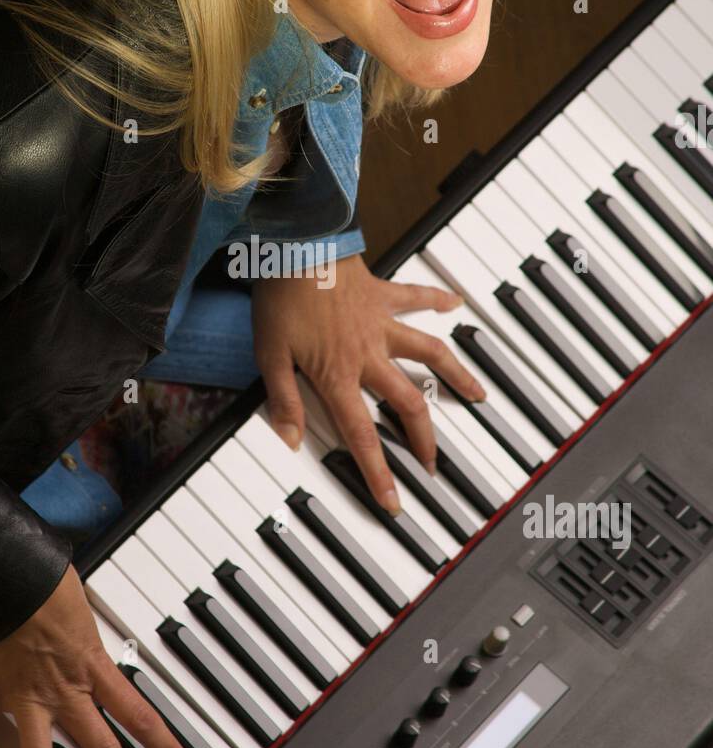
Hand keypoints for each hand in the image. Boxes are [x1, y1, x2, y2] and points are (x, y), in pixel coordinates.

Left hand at [251, 254, 485, 513]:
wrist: (295, 246)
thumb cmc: (280, 299)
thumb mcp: (269, 356)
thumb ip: (284, 400)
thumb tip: (289, 440)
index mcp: (338, 375)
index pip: (362, 435)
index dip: (379, 473)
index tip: (394, 501)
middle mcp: (368, 354)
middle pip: (407, 403)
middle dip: (424, 438)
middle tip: (436, 461)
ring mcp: (381, 324)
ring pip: (428, 355)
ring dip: (456, 375)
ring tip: (478, 394)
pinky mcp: (383, 294)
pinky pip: (417, 297)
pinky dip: (438, 300)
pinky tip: (456, 304)